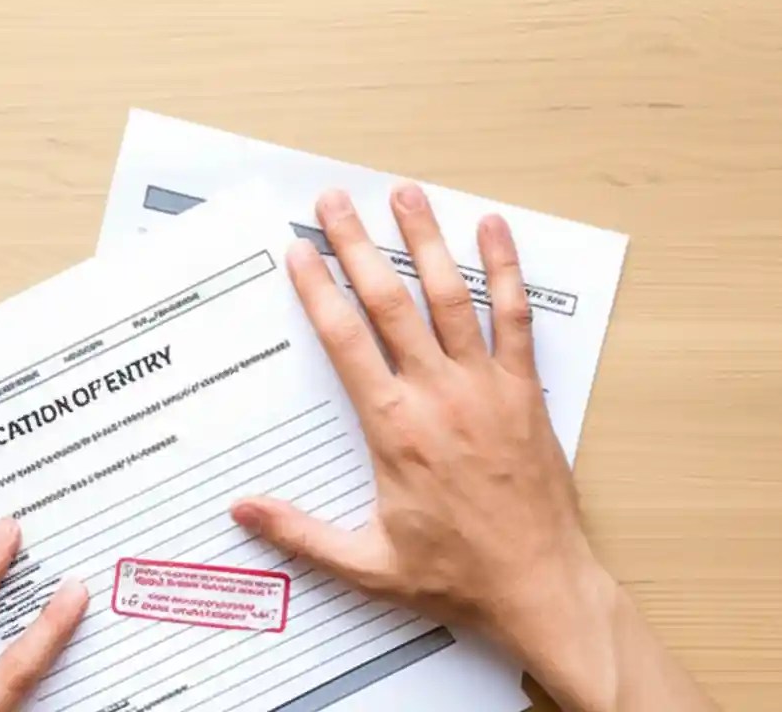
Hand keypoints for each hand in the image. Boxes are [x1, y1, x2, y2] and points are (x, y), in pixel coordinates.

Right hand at [230, 184, 713, 710]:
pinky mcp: (524, 390)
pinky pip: (515, 317)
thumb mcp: (366, 564)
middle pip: (388, 302)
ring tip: (405, 195)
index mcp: (393, 428)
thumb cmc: (456, 576)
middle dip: (357, 245)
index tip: (299, 252)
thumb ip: (299, 533)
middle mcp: (437, 395)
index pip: (344, 340)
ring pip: (449, 296)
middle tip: (334, 202)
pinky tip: (494, 230)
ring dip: (425, 241)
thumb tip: (242, 512)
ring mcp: (485, 386)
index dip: (317, 289)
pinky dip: (504, 270)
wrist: (539, 586)